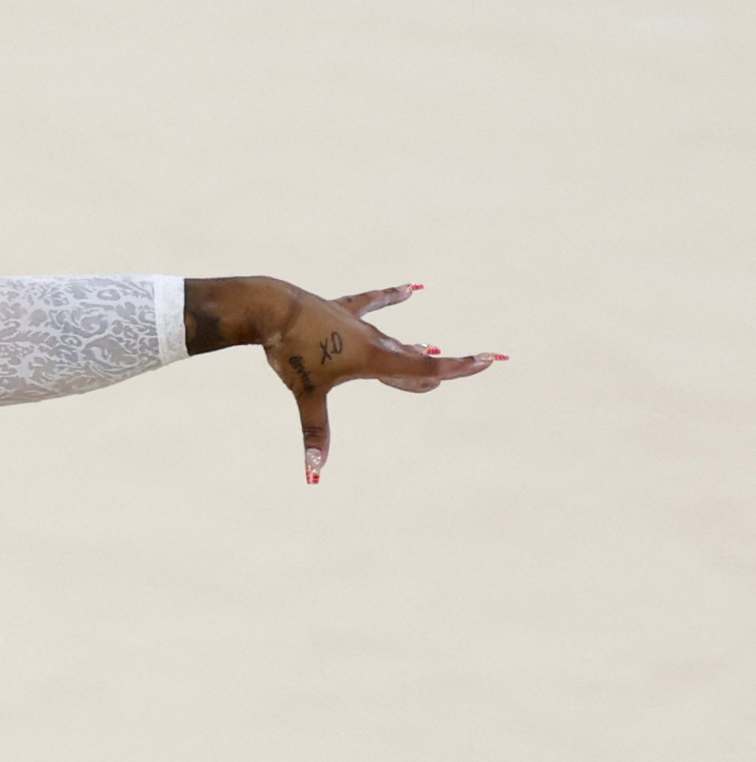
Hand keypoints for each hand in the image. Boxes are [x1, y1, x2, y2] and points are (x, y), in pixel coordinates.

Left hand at [186, 276, 505, 483]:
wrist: (270, 309)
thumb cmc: (290, 352)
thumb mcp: (306, 396)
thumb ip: (315, 432)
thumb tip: (314, 472)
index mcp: (373, 360)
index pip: (425, 368)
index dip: (459, 367)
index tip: (490, 358)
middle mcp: (373, 340)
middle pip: (407, 360)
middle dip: (424, 373)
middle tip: (438, 383)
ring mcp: (357, 323)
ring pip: (391, 340)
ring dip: (409, 348)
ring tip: (428, 346)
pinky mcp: (341, 309)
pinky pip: (372, 303)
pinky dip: (391, 298)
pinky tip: (410, 289)